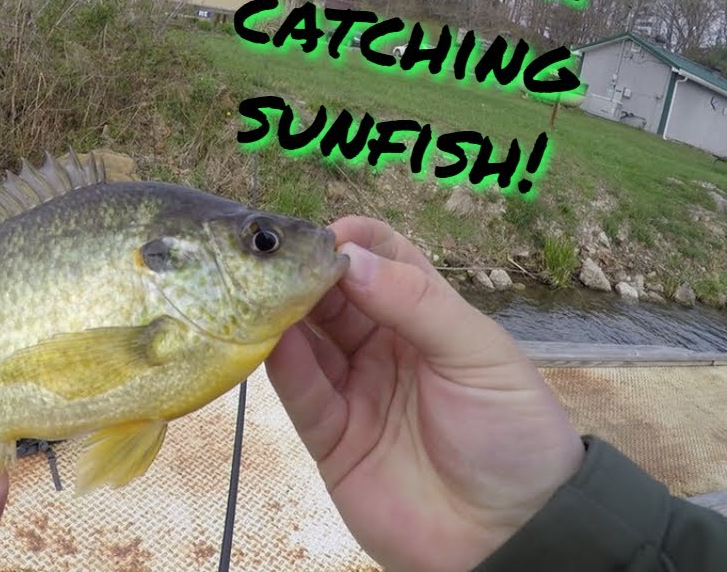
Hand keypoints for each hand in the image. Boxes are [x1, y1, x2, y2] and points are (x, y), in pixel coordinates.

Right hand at [266, 216, 584, 571]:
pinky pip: (300, 393)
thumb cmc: (514, 436)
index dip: (352, 241)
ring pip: (305, 339)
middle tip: (277, 260)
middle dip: (304, 272)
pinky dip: (282, 365)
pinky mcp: (331, 437)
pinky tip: (271, 341)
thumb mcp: (481, 357)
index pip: (380, 258)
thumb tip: (350, 257)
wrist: (512, 538)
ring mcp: (354, 390)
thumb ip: (417, 304)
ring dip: (282, 313)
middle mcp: (383, 346)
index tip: (327, 238)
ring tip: (261, 292)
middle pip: (331, 295)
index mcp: (426, 316)